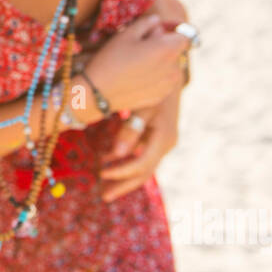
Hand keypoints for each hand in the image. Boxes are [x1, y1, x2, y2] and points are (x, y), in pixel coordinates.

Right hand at [84, 12, 189, 113]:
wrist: (98, 92)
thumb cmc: (112, 59)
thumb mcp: (127, 34)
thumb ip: (147, 23)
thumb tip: (158, 22)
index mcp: (169, 49)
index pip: (185, 36)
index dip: (172, 32)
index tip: (158, 33)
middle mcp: (174, 68)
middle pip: (177, 51)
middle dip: (164, 46)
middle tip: (140, 47)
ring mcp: (169, 85)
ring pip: (171, 67)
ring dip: (161, 62)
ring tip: (137, 63)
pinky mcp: (161, 96)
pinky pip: (164, 81)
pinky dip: (156, 77)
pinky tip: (136, 77)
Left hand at [99, 85, 180, 201]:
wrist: (170, 74)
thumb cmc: (154, 88)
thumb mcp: (142, 107)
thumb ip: (130, 130)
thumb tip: (117, 155)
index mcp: (163, 138)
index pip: (141, 164)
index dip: (121, 172)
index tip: (101, 174)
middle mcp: (165, 144)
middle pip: (144, 172)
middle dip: (123, 185)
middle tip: (104, 197)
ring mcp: (163, 143)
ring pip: (143, 167)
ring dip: (124, 177)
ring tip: (104, 187)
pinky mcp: (157, 138)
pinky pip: (141, 155)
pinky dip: (125, 160)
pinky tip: (107, 160)